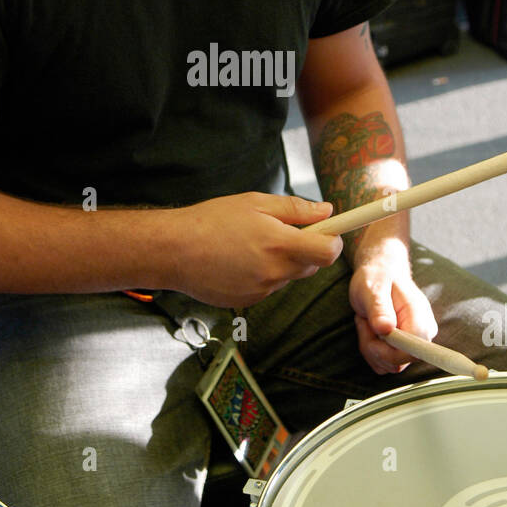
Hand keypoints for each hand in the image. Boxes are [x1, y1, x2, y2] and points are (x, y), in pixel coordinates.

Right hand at [170, 192, 343, 306]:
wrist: (173, 251)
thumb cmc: (212, 220)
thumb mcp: (255, 203)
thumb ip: (295, 209)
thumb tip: (327, 211)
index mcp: (280, 245)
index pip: (328, 252)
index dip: (333, 240)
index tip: (329, 231)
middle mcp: (275, 273)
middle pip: (311, 266)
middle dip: (305, 249)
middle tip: (280, 231)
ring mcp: (261, 291)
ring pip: (287, 276)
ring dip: (280, 262)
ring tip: (249, 245)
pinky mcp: (248, 302)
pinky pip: (267, 287)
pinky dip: (262, 275)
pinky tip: (237, 261)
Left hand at [349, 243, 437, 374]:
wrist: (379, 274)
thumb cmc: (377, 278)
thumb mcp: (373, 288)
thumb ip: (379, 308)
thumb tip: (385, 329)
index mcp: (420, 316)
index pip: (416, 350)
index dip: (392, 352)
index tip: (374, 336)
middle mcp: (422, 333)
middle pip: (399, 361)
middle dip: (373, 346)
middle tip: (365, 321)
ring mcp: (413, 344)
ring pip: (388, 365)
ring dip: (369, 346)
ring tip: (367, 321)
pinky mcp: (402, 349)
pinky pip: (383, 364)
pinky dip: (370, 349)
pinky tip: (369, 329)